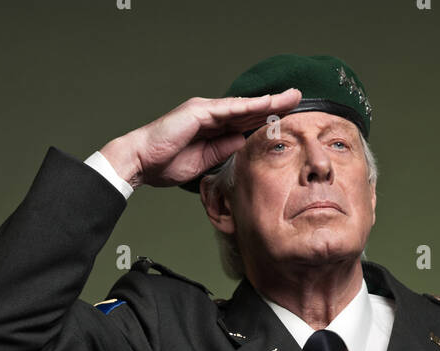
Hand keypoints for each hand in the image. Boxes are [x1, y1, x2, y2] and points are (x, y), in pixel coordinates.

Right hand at [98, 88, 302, 188]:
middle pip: (248, 109)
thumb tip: (242, 141)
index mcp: (212, 127)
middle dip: (273, 105)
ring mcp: (204, 111)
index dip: (266, 119)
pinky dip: (246, 107)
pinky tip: (264, 105)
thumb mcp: (203, 161)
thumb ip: (222, 150)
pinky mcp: (198, 112)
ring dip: (266, 102)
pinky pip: (227, 109)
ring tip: (288, 98)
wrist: (142, 162)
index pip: (244, 122)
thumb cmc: (166, 164)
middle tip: (297, 97)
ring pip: (242, 105)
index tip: (286, 119)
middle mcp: (210, 114)